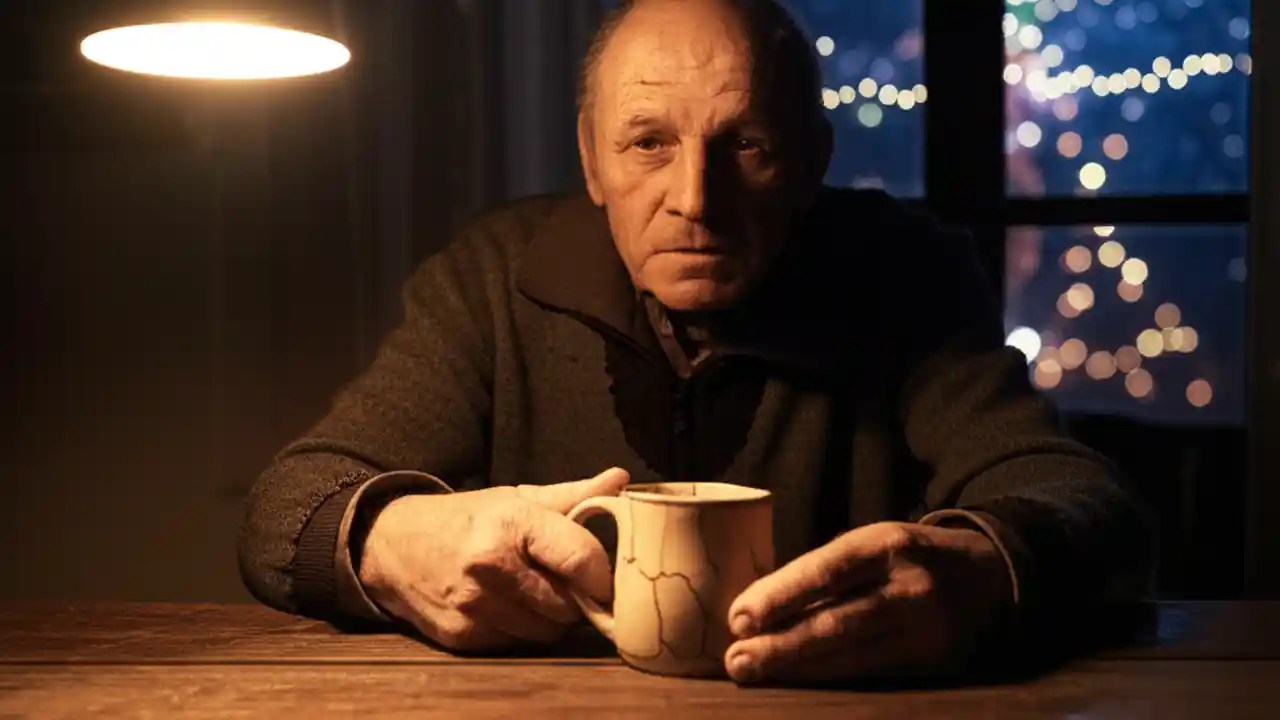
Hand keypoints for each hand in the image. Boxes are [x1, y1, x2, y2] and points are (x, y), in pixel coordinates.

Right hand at [358, 467, 629, 650]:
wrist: (392, 545)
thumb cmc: (465, 519)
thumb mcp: (515, 499)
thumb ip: (572, 496)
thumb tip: (620, 479)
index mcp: (511, 523)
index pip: (580, 558)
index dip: (602, 575)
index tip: (604, 578)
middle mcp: (491, 565)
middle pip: (568, 605)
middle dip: (573, 597)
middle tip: (562, 582)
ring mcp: (474, 604)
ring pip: (545, 631)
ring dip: (548, 618)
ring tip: (533, 592)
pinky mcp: (461, 634)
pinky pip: (515, 643)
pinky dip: (518, 629)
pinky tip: (504, 606)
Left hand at [724, 521, 1012, 683]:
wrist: (990, 575)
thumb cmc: (909, 556)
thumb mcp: (874, 543)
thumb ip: (826, 569)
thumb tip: (759, 605)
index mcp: (889, 544)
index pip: (827, 571)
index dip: (780, 596)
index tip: (738, 617)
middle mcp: (910, 587)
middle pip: (836, 622)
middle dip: (780, 645)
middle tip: (736, 660)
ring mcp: (926, 630)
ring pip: (850, 656)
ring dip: (796, 668)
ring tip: (753, 671)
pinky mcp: (933, 664)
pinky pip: (870, 674)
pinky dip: (827, 678)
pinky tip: (796, 681)